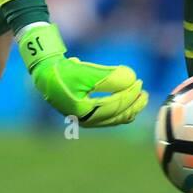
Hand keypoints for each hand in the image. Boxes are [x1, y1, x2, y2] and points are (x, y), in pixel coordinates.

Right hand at [19, 24, 146, 126]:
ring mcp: (87, 120)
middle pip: (118, 116)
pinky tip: (130, 102)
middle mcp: (86, 120)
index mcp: (83, 112)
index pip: (114, 105)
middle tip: (145, 92)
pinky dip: (122, 110)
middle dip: (134, 104)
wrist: (46, 75)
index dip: (129, 93)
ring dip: (131, 108)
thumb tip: (131, 78)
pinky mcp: (88, 116)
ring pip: (116, 119)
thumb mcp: (86, 71)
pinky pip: (111, 117)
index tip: (139, 81)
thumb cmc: (64, 72)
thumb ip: (108, 76)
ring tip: (141, 97)